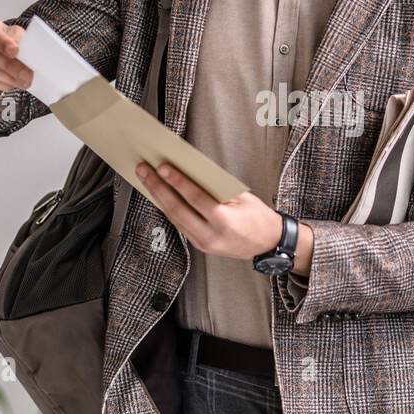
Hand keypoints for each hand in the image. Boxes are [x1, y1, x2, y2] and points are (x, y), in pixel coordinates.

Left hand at [135, 161, 289, 261]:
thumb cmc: (258, 217)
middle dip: (158, 188)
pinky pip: (179, 224)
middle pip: (178, 210)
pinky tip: (159, 194)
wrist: (268, 243)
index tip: (163, 167)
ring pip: (174, 218)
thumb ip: (217, 188)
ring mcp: (204, 244)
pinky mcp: (200, 245)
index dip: (178, 182)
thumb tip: (191, 172)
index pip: (196, 199)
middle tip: (145, 170)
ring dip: (158, 197)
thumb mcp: (242, 198)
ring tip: (146, 179)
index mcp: (225, 222)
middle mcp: (211, 236)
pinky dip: (167, 208)